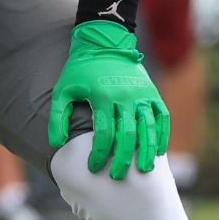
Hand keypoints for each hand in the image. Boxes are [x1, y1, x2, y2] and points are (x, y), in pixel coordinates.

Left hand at [47, 21, 169, 179]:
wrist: (104, 42)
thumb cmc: (80, 70)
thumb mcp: (63, 89)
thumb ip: (57, 116)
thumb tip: (56, 143)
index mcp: (103, 95)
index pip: (103, 133)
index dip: (99, 153)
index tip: (93, 168)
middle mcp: (125, 96)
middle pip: (127, 134)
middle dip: (123, 158)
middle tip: (117, 176)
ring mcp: (141, 94)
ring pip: (148, 128)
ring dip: (147, 151)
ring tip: (144, 170)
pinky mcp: (152, 92)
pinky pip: (162, 116)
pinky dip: (162, 134)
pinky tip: (159, 151)